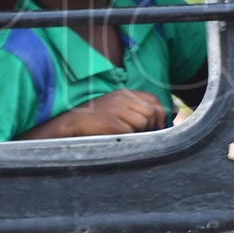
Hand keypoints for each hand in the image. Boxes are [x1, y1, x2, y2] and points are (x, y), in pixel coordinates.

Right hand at [18, 90, 166, 139]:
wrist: (72, 123)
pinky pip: (131, 132)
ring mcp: (116, 110)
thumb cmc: (95, 118)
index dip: (161, 112)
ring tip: (132, 136)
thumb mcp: (115, 107)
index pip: (153, 99)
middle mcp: (122, 99)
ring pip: (143, 122)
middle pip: (152, 111)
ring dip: (142, 132)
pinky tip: (121, 139)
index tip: (161, 125)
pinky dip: (130, 138)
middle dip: (155, 125)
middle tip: (149, 135)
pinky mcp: (111, 123)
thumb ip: (134, 109)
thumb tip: (158, 121)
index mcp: (124, 93)